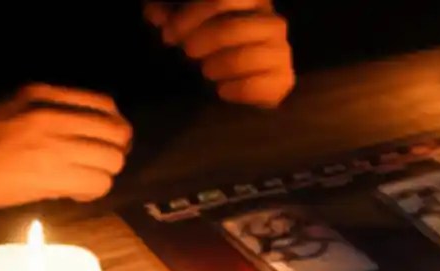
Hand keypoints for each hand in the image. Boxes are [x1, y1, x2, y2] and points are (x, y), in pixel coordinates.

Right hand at [0, 84, 131, 212]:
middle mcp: (52, 114)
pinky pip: (97, 184)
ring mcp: (53, 145)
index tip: (106, 139)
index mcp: (42, 93)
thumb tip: (85, 132)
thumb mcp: (11, 105)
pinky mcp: (50, 175)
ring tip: (85, 179)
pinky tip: (76, 193)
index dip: (114, 125)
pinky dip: (93, 192)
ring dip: (105, 173)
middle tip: (102, 163)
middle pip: (118, 132)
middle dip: (116, 151)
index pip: (105, 104)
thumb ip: (49, 111)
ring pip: (113, 160)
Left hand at [145, 0, 294, 107]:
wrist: (247, 81)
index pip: (222, 0)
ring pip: (245, 57)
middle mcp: (273, 22)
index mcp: (253, 0)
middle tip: (187, 53)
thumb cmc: (214, 45)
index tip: (169, 35)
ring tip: (206, 72)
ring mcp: (283, 52)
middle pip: (232, 28)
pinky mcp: (285, 80)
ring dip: (217, 65)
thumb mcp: (189, 25)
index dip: (190, 16)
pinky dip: (235, 89)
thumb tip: (154, 13)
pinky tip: (222, 91)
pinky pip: (259, 85)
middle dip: (201, 42)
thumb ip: (172, 15)